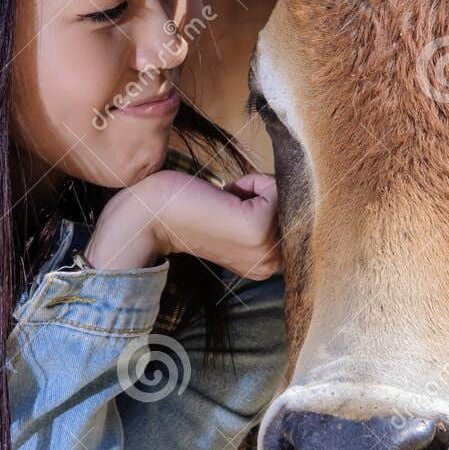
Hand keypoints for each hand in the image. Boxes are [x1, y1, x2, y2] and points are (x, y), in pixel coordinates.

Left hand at [86, 169, 280, 279]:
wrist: (152, 216)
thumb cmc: (188, 213)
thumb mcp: (238, 226)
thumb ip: (266, 223)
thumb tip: (295, 193)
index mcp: (268, 267)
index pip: (291, 219)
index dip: (263, 205)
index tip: (230, 215)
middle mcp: (273, 264)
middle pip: (292, 205)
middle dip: (260, 196)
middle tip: (224, 209)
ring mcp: (267, 247)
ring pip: (284, 194)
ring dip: (253, 189)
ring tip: (223, 205)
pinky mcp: (259, 226)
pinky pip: (273, 186)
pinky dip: (248, 182)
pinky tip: (223, 199)